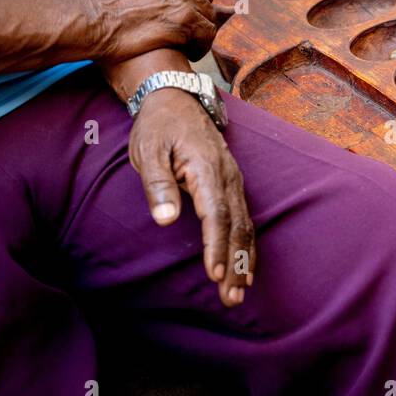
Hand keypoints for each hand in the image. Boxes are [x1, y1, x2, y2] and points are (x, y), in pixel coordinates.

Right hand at [77, 0, 216, 61]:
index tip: (184, 6)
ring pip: (208, 14)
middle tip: (181, 27)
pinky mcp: (185, 19)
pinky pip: (207, 34)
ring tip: (181, 41)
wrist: (85, 19)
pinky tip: (185, 51)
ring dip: (196, 30)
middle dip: (196, 11)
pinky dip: (198, 45)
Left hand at [129, 87, 254, 306]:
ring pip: (245, 225)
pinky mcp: (232, 185)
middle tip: (231, 297)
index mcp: (207, 168)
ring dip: (243, 260)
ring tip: (239, 291)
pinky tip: (244, 267)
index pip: (217, 213)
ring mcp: (233, 180)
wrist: (176, 98)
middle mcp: (228, 176)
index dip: (216, 245)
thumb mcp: (148, 150)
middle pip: (237, 225)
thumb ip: (158, 185)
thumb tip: (166, 221)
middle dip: (235, 263)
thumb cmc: (159, 126)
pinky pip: (244, 219)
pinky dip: (246, 246)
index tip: (213, 274)